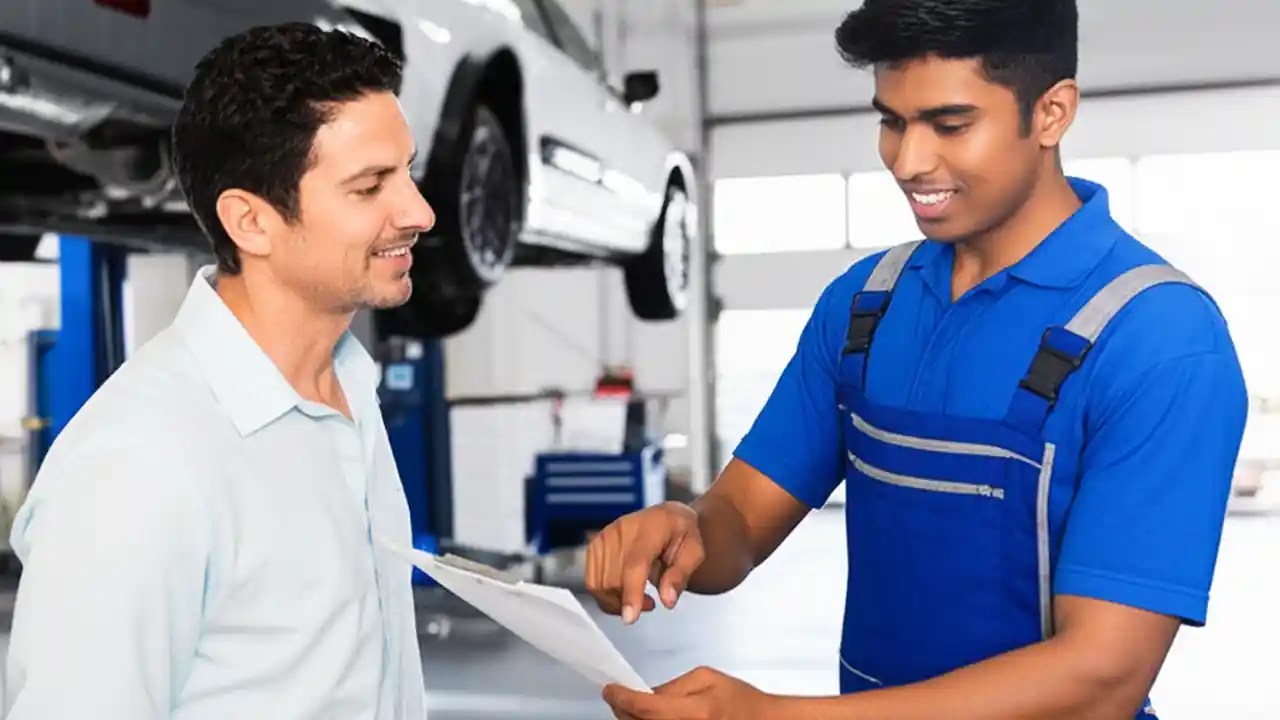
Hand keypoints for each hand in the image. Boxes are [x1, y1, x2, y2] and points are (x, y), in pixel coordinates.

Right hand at [585, 501, 704, 623]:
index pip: (635, 564)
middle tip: (651, 603)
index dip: (631, 592)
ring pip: (600, 584)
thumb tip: (667, 600)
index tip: (630, 618)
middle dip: (630, 601)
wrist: (667, 518)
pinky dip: (606, 596)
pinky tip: (624, 592)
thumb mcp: (695, 553)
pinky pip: (592, 583)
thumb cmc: (682, 536)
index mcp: (652, 526)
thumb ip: (680, 576)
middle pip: (614, 579)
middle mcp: (622, 528)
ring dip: (617, 601)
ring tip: (640, 598)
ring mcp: (604, 536)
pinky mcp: (594, 546)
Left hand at [602, 667, 777, 719]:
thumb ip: (671, 687)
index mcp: (693, 712)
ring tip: (630, 707)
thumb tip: (645, 694)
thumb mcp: (705, 678)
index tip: (609, 688)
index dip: (621, 698)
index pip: (644, 707)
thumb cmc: (738, 699)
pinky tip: (645, 717)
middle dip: (621, 710)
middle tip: (616, 696)